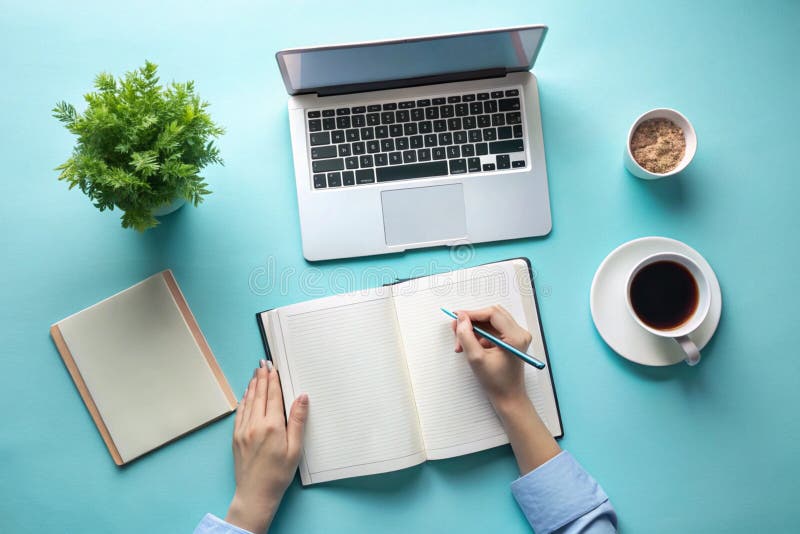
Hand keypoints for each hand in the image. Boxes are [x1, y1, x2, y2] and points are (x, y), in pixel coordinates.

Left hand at [225, 361, 308, 532]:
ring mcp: (243, 430)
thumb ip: (298, 421)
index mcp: (272, 426)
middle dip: (262, 378)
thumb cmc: (278, 474)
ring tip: (255, 373)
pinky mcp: (236, 437)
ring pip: (248, 401)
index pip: (273, 396)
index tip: (273, 368)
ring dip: (253, 386)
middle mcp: (256, 425)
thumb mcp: (295, 449)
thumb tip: (302, 397)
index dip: (274, 380)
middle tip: (263, 364)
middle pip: (260, 395)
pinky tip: (246, 395)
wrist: (255, 494)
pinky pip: (240, 413)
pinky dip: (244, 400)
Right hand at [452, 305, 559, 473]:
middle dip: (472, 320)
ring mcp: (516, 336)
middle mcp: (519, 333)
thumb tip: (461, 319)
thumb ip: (466, 336)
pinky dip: (479, 334)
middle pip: (492, 314)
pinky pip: (492, 329)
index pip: (492, 314)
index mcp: (515, 337)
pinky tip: (470, 345)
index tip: (457, 317)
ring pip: (490, 321)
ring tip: (461, 342)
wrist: (508, 397)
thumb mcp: (476, 359)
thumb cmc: (497, 382)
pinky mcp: (511, 340)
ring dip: (474, 329)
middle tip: (457, 328)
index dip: (472, 313)